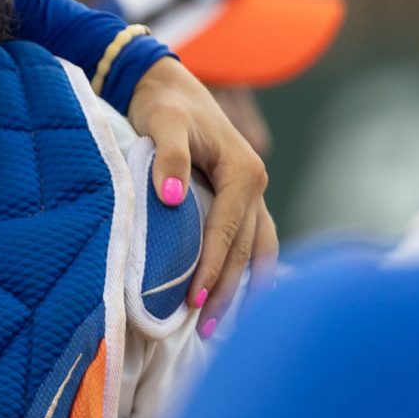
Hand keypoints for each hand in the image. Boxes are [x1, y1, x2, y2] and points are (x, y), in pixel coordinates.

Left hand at [125, 57, 277, 328]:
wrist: (168, 85)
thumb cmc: (164, 105)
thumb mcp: (163, 123)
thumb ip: (167, 158)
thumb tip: (170, 197)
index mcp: (243, 171)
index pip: (228, 231)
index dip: (212, 268)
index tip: (194, 301)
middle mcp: (255, 185)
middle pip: (246, 249)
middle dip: (228, 291)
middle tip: (208, 332)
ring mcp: (252, 195)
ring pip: (255, 251)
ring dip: (241, 289)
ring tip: (221, 327)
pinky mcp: (240, 200)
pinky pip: (249, 242)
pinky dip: (243, 272)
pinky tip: (230, 298)